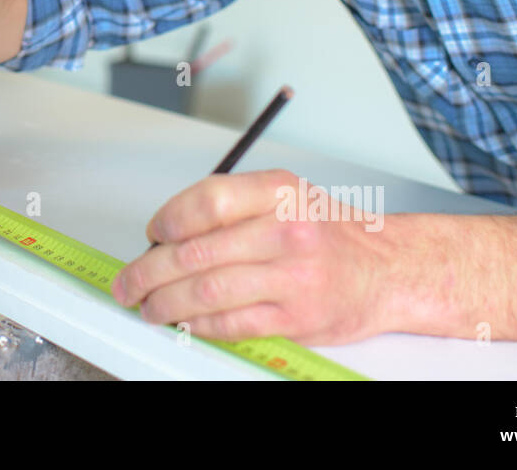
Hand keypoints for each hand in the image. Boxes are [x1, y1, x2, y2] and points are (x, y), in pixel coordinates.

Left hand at [111, 169, 394, 344]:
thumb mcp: (285, 196)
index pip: (208, 199)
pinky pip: (232, 322)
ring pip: (207, 291)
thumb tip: (167, 231)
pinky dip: (199, 324)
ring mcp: (293, 277)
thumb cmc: (330, 232)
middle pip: (197, 251)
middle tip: (128, 282)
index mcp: (279, 192)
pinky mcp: (296, 318)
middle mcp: (287, 231)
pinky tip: (185, 321)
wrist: (388, 269)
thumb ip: (232, 206)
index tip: (152, 233)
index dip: (168, 218)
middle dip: (149, 271)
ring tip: (148, 306)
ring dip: (165, 302)